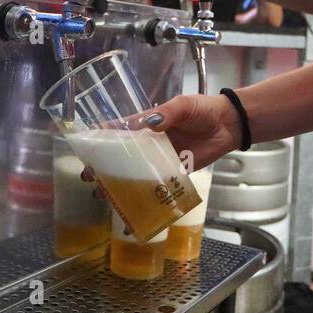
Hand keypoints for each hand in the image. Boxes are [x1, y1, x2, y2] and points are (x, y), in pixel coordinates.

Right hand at [79, 94, 243, 198]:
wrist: (228, 124)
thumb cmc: (203, 109)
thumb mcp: (183, 105)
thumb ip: (166, 113)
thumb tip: (150, 124)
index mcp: (147, 123)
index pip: (119, 130)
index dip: (101, 139)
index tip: (84, 149)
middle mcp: (150, 143)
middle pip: (122, 156)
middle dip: (105, 167)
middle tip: (90, 178)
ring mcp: (161, 159)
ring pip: (136, 173)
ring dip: (121, 183)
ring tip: (105, 194)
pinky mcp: (175, 172)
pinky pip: (157, 185)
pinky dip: (146, 196)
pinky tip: (134, 207)